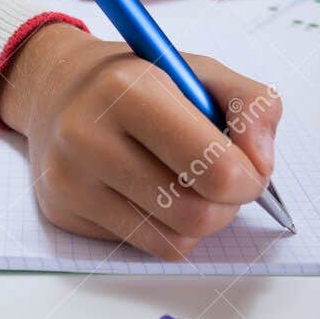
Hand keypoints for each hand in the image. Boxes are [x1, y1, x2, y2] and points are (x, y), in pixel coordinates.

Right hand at [0, 22, 281, 260]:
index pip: (214, 167)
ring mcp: (70, 179)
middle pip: (197, 213)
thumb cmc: (139, 82)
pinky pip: (147, 247)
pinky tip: (155, 196)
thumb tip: (261, 163)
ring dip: (201, 220)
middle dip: (228, 205)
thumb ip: (253, 104)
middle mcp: (88, 136)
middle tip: (224, 182)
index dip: (249, 177)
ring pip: (175, 240)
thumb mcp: (201, 71)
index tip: (251, 169)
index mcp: (128, 90)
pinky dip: (168, 230)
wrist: (57, 90)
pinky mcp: (63, 211)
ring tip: (191, 186)